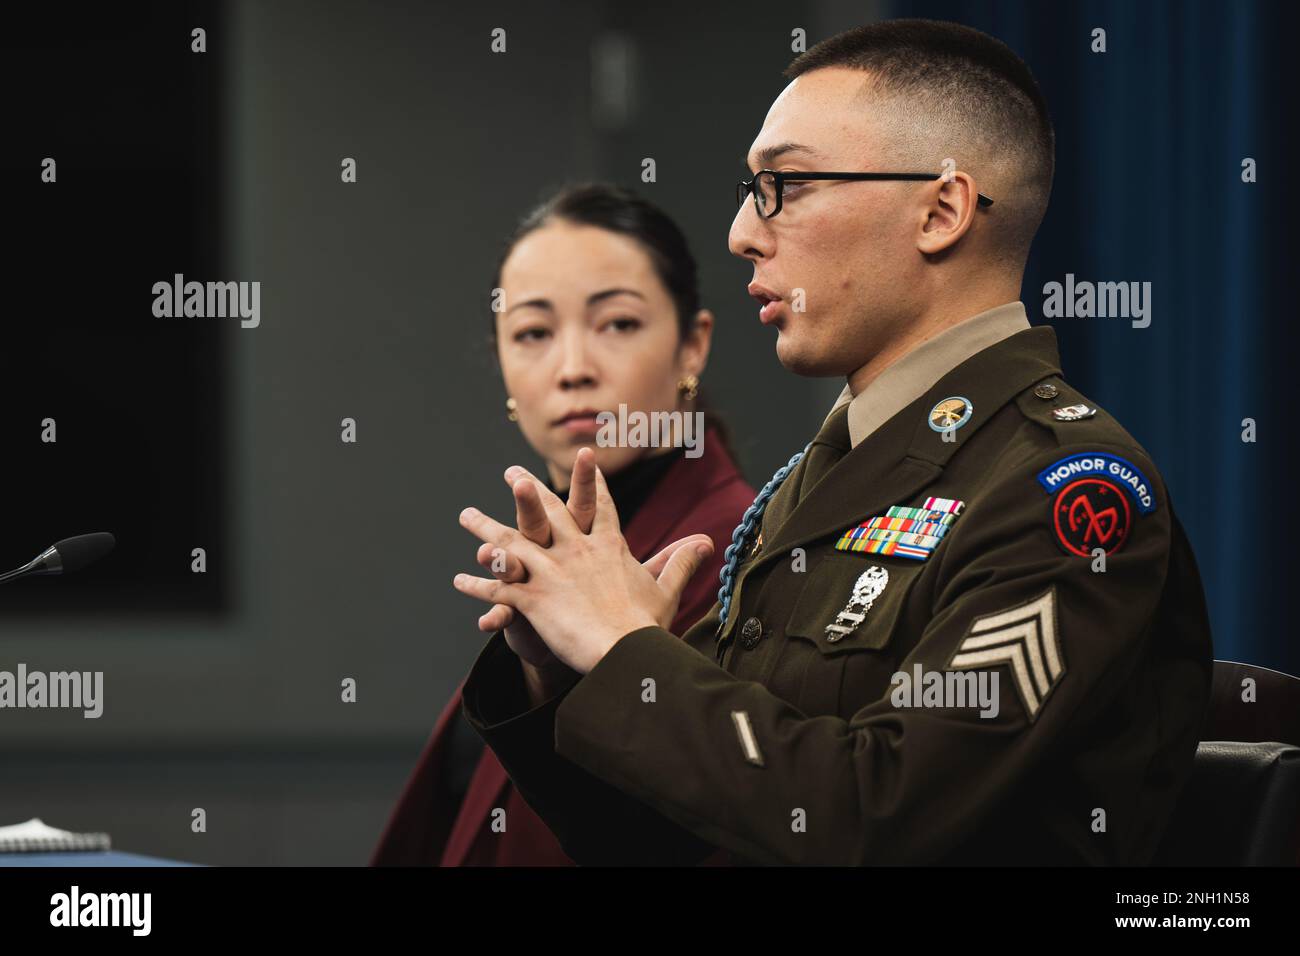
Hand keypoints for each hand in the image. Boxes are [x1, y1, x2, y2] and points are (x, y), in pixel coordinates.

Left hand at [454, 448, 715, 672]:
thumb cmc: (649, 625)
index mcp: (608, 548)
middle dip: (527, 490)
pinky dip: (478, 585)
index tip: (585, 459)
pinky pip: (498, 588)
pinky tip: (459, 581)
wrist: (627, 651)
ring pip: (511, 543)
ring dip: (485, 528)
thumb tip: (707, 540)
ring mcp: (552, 572)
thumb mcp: (667, 590)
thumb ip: (682, 562)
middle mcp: (576, 552)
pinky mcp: (533, 598)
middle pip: (547, 512)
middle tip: (511, 471)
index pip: (599, 508)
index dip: (592, 484)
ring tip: (466, 515)